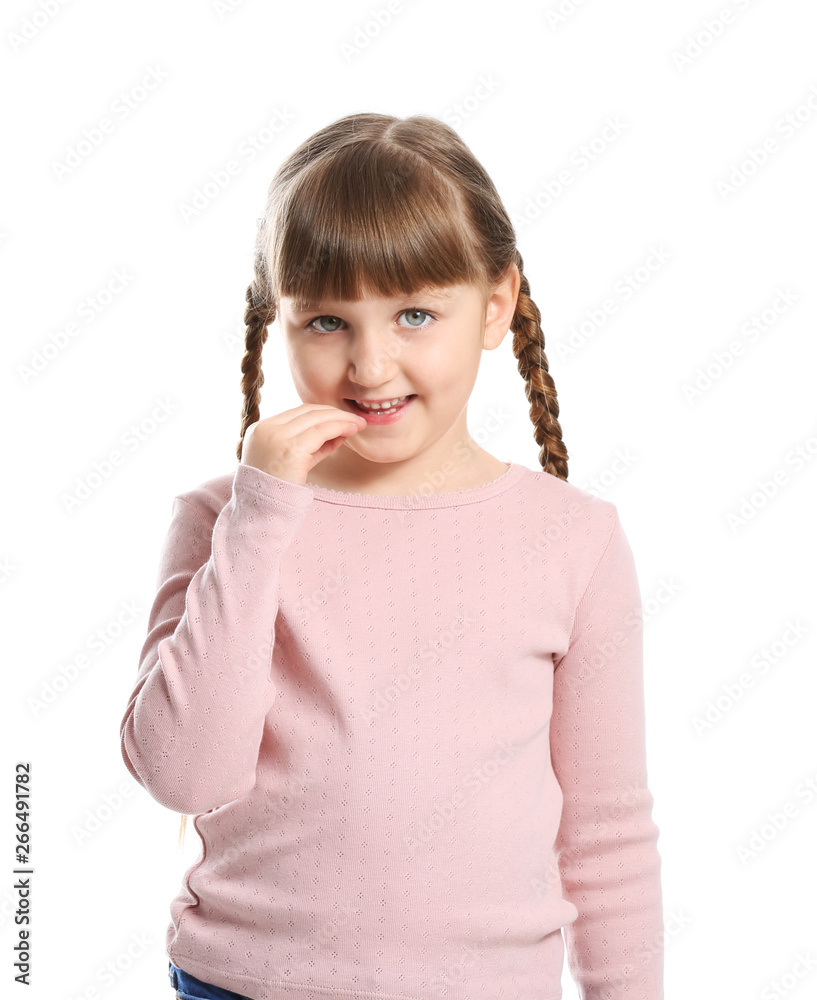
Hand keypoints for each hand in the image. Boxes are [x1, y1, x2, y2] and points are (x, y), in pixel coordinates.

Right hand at [239, 404, 367, 486]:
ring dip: (341, 419)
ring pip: (316, 419)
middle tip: (355, 420)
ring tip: (358, 424)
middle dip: (334, 413)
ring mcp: (278, 437)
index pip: (297, 413)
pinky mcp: (291, 449)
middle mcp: (267, 429)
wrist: (263, 511)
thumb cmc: (276, 491)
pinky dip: (339, 428)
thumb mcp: (291, 463)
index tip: (340, 419)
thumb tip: (339, 433)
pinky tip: (351, 431)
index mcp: (260, 430)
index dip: (322, 413)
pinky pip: (321, 432)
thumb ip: (311, 447)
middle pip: (307, 411)